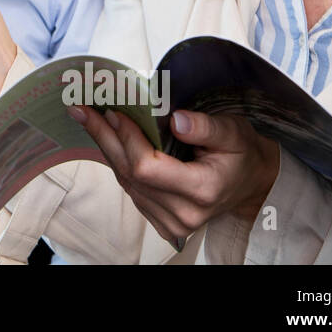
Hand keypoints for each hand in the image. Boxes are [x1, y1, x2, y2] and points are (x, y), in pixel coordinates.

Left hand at [70, 105, 280, 249]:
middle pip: (130, 174)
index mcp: (202, 191)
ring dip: (106, 147)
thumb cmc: (241, 153)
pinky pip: (130, 188)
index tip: (112, 110)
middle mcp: (183, 213)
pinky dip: (118, 160)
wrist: (250, 182)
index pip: (147, 168)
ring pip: (126, 181)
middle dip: (104, 137)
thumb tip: (176, 120)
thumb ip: (206, 127)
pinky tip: (107, 138)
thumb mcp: (234, 132)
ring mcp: (170, 222)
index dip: (126, 139)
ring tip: (88, 117)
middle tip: (81, 109)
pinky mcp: (160, 220)